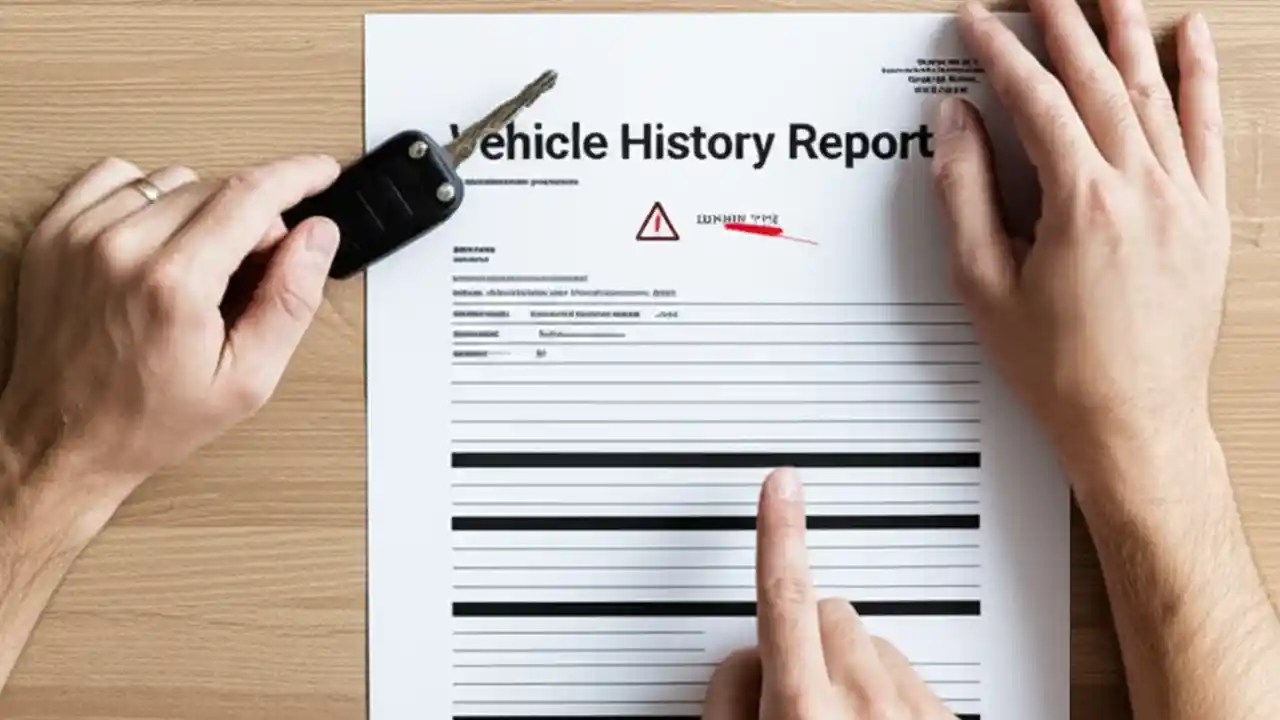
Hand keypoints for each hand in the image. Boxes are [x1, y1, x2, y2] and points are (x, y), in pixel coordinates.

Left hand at [0, 154, 339, 502]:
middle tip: (252, 273)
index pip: (252, 197)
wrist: (64, 441)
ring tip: (197, 266)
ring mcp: (80, 236)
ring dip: (200, 210)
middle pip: (218, 187)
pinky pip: (116, 177)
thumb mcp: (247, 380)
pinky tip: (155, 241)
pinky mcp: (53, 232)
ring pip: (172, 180)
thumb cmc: (149, 419)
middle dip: (253, 219)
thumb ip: (291, 301)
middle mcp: (122, 248)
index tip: (321, 172)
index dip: (298, 176)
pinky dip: (148, 198)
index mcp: (175, 284)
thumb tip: (317, 237)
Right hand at [701, 469, 954, 719]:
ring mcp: (914, 716)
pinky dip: (891, 702)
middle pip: (830, 618)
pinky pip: (912, 681)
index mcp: (803, 712)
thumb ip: (726, 699)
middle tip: (793, 700)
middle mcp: (865, 708)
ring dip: (853, 675)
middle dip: (807, 641)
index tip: (782, 487)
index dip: (779, 534)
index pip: (785, 598)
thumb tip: (744, 659)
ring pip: (875, 647)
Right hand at [932, 2, 1226, 478]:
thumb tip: (956, 126)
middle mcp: (1142, 191)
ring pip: (1154, 92)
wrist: (1134, 422)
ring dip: (1128, 34)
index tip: (978, 24)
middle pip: (1098, 81)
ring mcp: (1183, 201)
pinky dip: (1200, 78)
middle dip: (1062, 25)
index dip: (1002, 53)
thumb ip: (965, 194)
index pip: (1038, 101)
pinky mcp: (1208, 217)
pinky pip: (1209, 129)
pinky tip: (1192, 40)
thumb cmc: (1062, 369)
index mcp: (1083, 205)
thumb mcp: (985, 285)